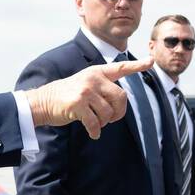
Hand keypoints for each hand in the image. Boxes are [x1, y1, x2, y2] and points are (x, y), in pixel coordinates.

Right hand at [26, 58, 153, 139]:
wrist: (43, 101)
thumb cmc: (66, 96)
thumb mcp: (85, 84)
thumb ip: (102, 88)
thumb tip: (119, 105)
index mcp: (97, 72)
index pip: (120, 67)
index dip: (137, 65)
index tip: (151, 61)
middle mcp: (93, 79)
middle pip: (121, 97)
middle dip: (119, 112)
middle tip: (111, 119)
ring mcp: (85, 91)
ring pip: (108, 112)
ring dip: (104, 122)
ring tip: (96, 123)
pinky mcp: (78, 104)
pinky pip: (95, 122)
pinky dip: (95, 131)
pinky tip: (93, 133)